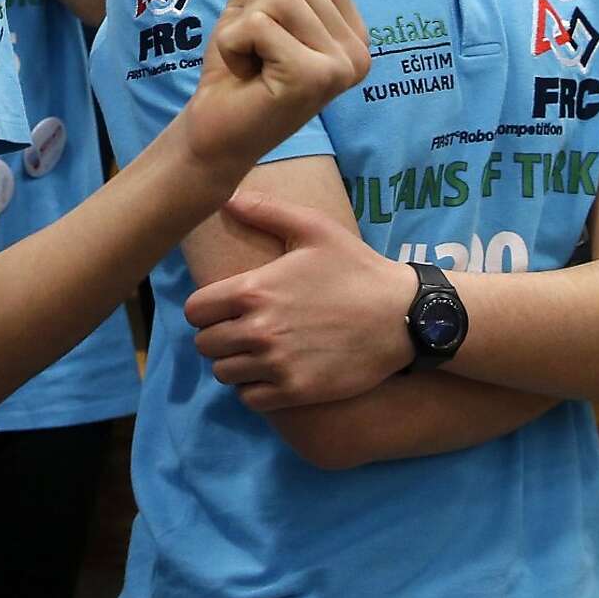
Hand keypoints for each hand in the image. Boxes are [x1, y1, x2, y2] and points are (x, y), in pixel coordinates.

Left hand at [176, 0, 369, 184]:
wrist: (215, 128)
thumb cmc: (240, 65)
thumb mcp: (253, 1)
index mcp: (354, 29)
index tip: (272, 34)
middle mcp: (359, 49)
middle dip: (259, 11)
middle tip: (260, 54)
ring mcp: (341, 66)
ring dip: (246, 29)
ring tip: (256, 64)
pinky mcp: (313, 78)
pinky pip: (260, 25)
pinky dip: (236, 45)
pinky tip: (248, 76)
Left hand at [186, 191, 416, 409]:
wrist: (402, 316)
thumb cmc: (356, 268)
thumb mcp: (313, 228)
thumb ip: (265, 211)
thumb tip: (227, 198)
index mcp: (254, 290)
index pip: (196, 311)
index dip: (204, 309)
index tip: (221, 308)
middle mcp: (259, 330)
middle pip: (205, 345)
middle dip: (217, 335)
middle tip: (238, 329)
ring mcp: (277, 364)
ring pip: (223, 374)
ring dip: (233, 363)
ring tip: (253, 351)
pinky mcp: (296, 392)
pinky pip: (250, 399)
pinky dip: (253, 388)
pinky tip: (269, 372)